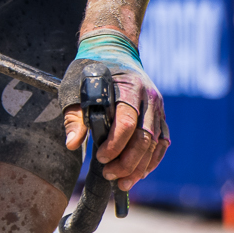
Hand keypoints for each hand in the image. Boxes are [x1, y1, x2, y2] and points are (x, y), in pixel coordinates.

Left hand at [61, 31, 167, 186]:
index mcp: (130, 87)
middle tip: (109, 174)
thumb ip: (74, 116)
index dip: (115, 145)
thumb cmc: (91, 69)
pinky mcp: (160, 116)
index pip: (128, 122)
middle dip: (128, 162)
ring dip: (140, 167)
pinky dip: (151, 161)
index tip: (100, 158)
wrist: (113, 49)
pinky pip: (161, 143)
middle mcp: (150, 98)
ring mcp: (158, 108)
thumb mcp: (75, 87)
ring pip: (156, 144)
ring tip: (122, 183)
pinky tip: (137, 173)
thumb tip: (72, 144)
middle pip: (145, 138)